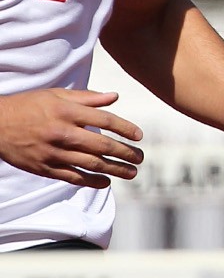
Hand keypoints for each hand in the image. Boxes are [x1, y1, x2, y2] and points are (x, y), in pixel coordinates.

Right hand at [0, 89, 143, 187]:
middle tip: (141, 158)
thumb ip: (88, 98)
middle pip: (102, 146)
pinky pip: (73, 177)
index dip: (125, 129)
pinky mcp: (44, 168)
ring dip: (115, 170)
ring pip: (91, 164)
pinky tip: (105, 182)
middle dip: (126, 153)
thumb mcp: (56, 95)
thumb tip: (115, 97)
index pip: (105, 121)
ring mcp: (53, 153)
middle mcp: (62, 133)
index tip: (139, 136)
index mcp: (66, 112)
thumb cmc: (28, 106)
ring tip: (132, 172)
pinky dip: (91, 181)